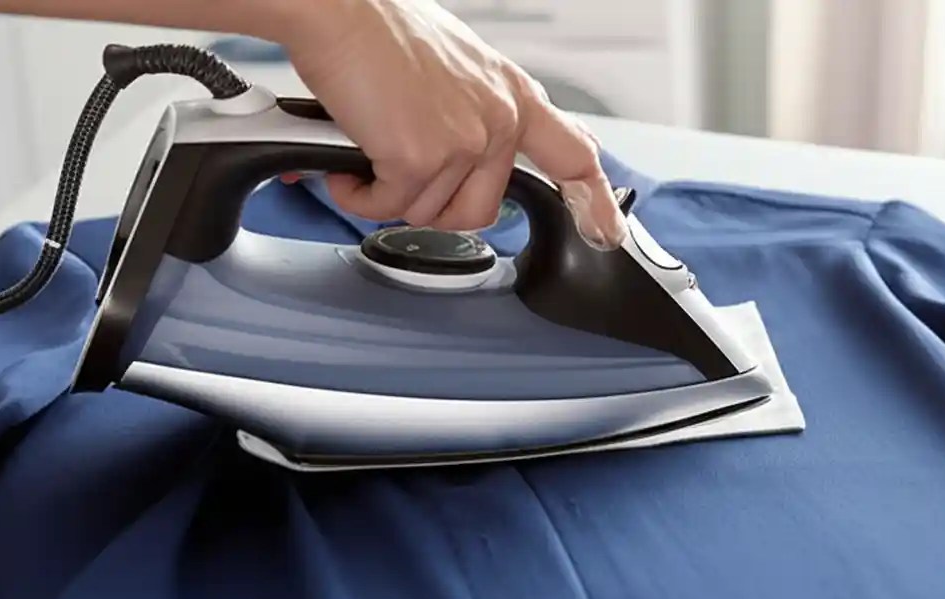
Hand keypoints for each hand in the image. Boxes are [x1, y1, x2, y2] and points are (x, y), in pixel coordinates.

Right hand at [276, 0, 628, 248]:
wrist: (337, 12)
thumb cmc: (380, 31)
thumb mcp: (455, 68)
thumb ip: (475, 110)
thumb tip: (463, 151)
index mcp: (512, 95)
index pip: (574, 155)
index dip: (594, 200)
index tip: (607, 231)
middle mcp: (499, 119)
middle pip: (481, 211)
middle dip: (433, 207)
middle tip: (400, 179)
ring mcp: (464, 142)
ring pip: (428, 213)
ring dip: (388, 196)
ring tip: (367, 153)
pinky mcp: (421, 158)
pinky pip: (388, 207)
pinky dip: (359, 194)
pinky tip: (346, 164)